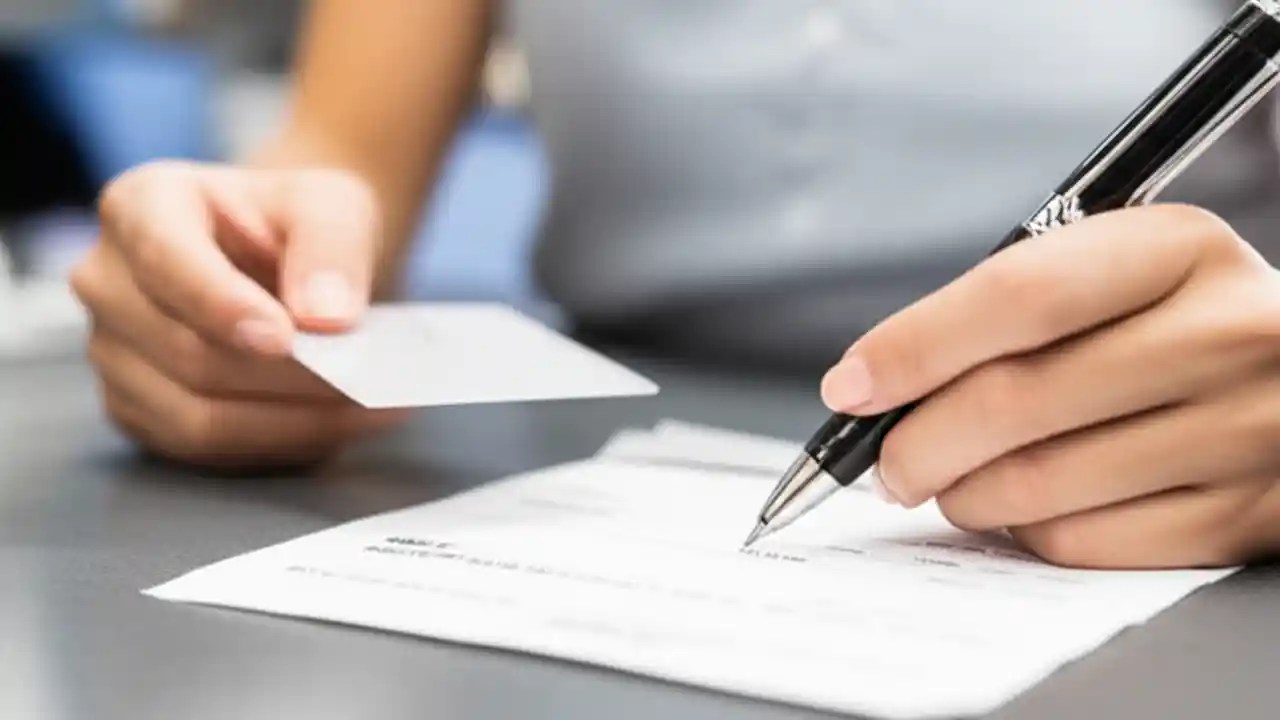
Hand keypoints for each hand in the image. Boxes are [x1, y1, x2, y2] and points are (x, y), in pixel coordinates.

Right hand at [72, 161, 405, 468]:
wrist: (286, 259)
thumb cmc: (296, 223)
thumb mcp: (332, 204)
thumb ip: (332, 246)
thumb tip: (326, 317)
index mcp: (141, 206)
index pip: (167, 261)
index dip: (224, 306)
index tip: (287, 338)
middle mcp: (108, 282)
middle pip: (189, 353)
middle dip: (288, 377)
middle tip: (368, 381)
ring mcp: (113, 353)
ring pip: (196, 416)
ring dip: (293, 422)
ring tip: (369, 409)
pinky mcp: (138, 409)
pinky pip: (206, 449)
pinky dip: (281, 442)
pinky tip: (339, 425)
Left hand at [821, 204, 1279, 568]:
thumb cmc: (1173, 322)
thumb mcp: (1114, 275)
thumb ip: (1009, 311)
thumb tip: (874, 385)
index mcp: (1179, 247)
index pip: (1018, 296)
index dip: (914, 346)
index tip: (850, 385)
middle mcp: (1228, 332)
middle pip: (1015, 402)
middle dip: (915, 443)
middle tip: (883, 461)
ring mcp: (1246, 431)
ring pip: (1039, 484)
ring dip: (961, 493)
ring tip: (948, 481)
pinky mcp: (1245, 517)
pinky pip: (1083, 542)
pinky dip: (1023, 532)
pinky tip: (1021, 507)